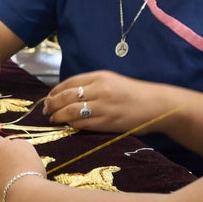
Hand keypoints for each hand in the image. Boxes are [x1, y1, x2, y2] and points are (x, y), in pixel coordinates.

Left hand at [44, 70, 161, 131]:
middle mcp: (100, 89)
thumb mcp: (111, 80)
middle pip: (67, 96)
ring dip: (59, 115)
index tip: (49, 97)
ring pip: (72, 111)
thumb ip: (91, 84)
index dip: (55, 91)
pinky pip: (84, 124)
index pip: (69, 82)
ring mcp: (104, 106)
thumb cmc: (132, 93)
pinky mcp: (108, 122)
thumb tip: (66, 94)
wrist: (156, 105)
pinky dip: (72, 124)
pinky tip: (68, 124)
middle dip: (52, 104)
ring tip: (53, 118)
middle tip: (46, 110)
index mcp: (100, 76)